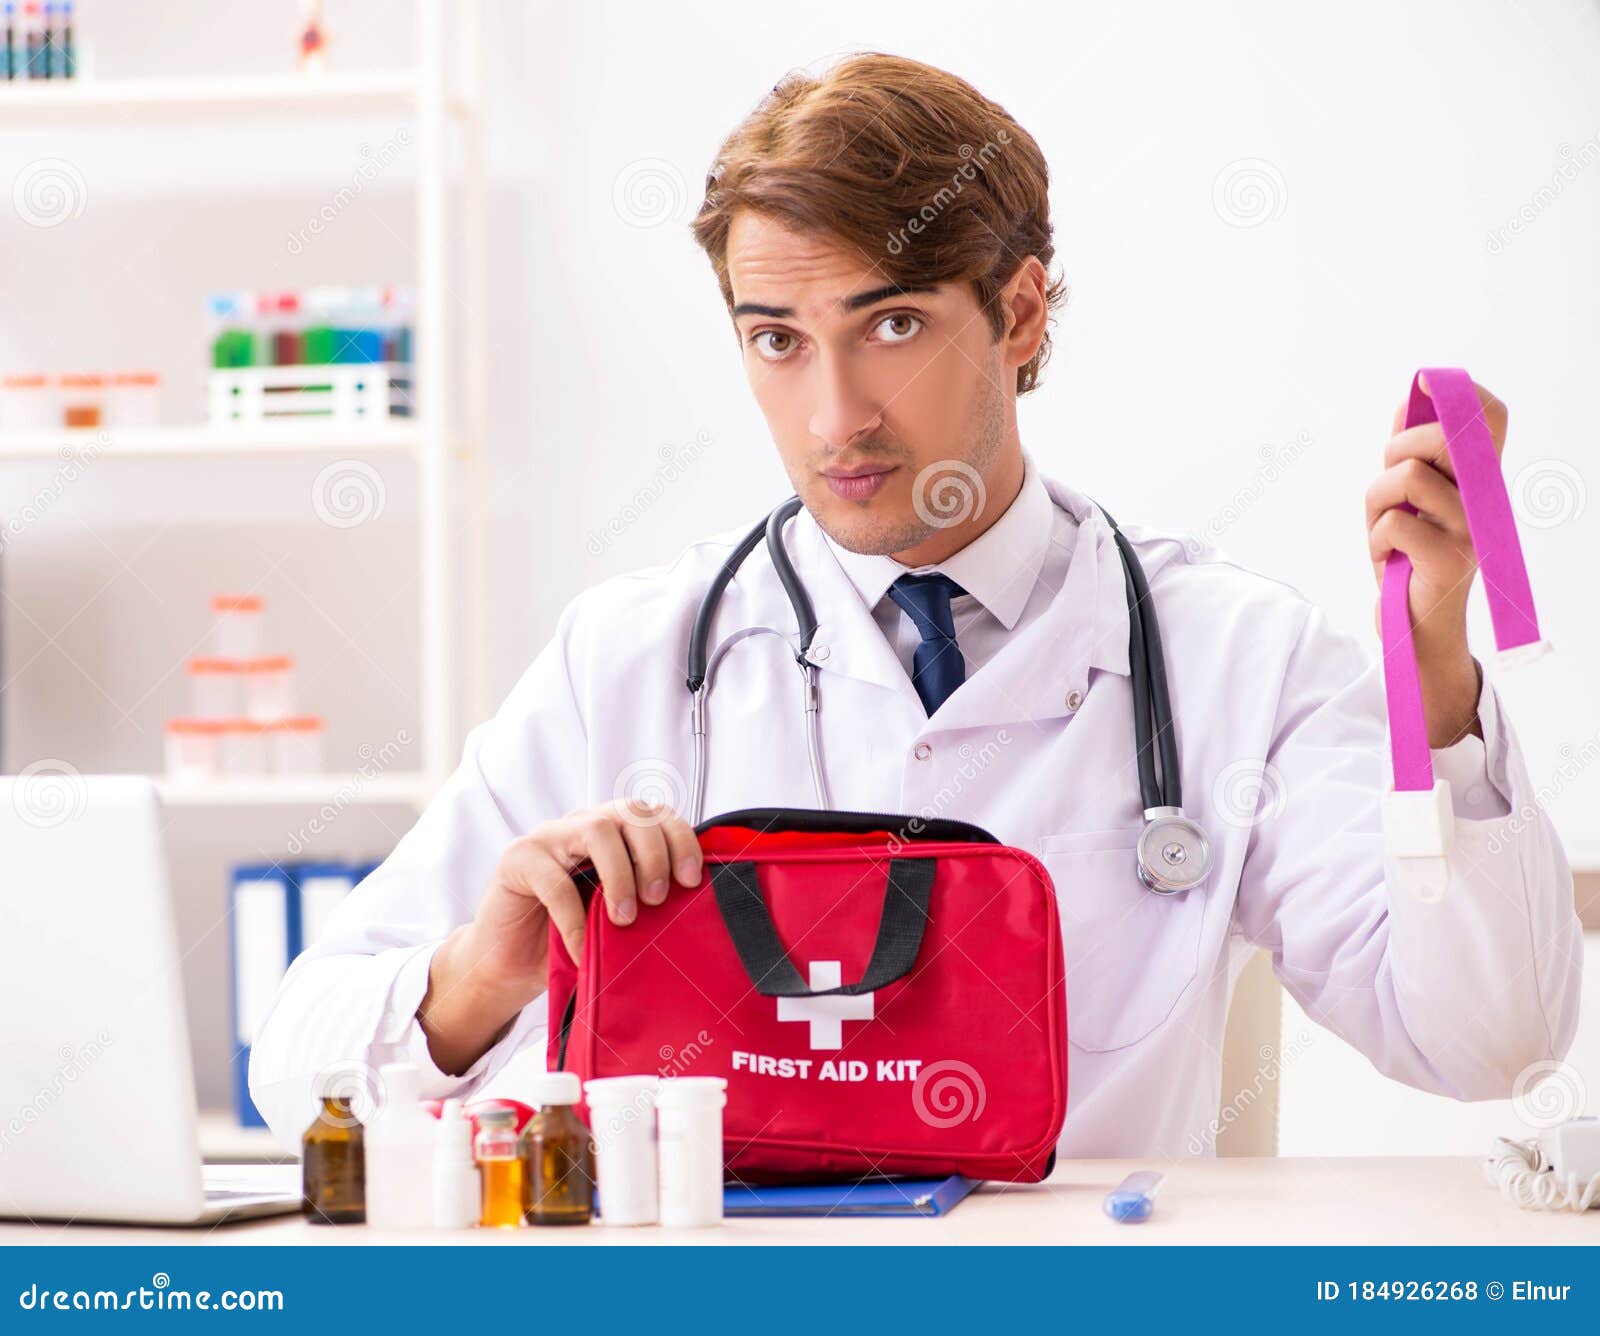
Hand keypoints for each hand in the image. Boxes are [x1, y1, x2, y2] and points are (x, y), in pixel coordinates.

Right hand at [418, 800, 703, 1074]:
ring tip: (624, 918)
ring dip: (620, 874)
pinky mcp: (516, 859)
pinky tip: (582, 948)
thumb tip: (700, 909)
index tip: (692, 880)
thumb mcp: (616, 915)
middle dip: (654, 854)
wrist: (510, 964)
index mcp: (612, 833)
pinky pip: (553, 880)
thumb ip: (646, 898)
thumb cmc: (571, 937)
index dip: (680, 839)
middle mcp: (582, 825)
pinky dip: (575, 918)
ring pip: (596, 829)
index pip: (655, 814)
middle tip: (657, 899)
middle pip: (630, 812)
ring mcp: (547, 837)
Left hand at [1365, 374, 1505, 747]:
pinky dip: (1375, 540)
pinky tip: (1387, 559)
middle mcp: (1483, 501)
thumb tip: (1408, 402)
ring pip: (1407, 477)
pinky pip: (1392, 523)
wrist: (1414, 628)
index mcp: (1478, 481)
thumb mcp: (1407, 500)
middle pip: (1441, 437)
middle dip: (1397, 449)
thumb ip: (1411, 455)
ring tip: (1385, 528)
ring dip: (1377, 501)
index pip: (1490, 420)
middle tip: (1390, 487)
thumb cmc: (1410, 559)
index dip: (1461, 393)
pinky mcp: (1449, 560)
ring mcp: (1470, 530)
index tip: (1423, 383)